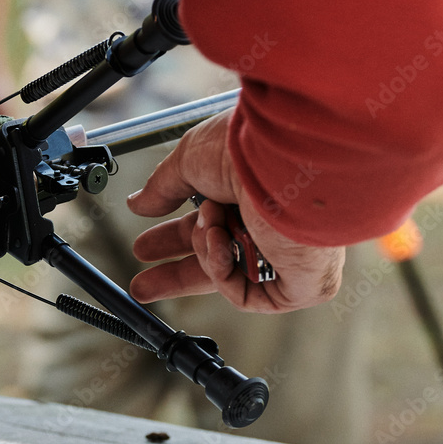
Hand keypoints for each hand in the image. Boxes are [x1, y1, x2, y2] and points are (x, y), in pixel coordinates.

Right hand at [127, 109, 344, 313]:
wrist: (283, 161)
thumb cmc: (247, 148)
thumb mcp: (189, 161)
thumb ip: (163, 188)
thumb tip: (140, 204)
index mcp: (252, 192)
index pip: (210, 226)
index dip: (174, 240)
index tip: (145, 248)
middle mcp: (272, 222)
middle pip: (219, 260)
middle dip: (177, 273)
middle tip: (143, 283)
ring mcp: (289, 254)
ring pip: (227, 275)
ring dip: (205, 252)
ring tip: (209, 227)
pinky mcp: (302, 282)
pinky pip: (247, 295)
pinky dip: (224, 273)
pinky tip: (222, 243)